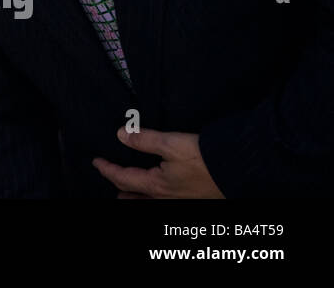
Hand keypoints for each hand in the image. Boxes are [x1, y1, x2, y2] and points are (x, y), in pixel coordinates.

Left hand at [93, 127, 224, 198]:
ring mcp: (181, 201)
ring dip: (137, 197)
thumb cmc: (205, 159)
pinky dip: (153, 196)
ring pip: (150, 203)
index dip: (107, 170)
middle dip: (120, 192)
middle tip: (111, 182)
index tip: (96, 162)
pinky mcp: (193, 199)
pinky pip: (165, 201)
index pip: (123, 179)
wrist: (240, 171)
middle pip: (134, 199)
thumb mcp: (171, 143)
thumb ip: (143, 139)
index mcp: (157, 186)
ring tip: (129, 191)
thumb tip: (120, 134)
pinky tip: (158, 189)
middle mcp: (167, 199)